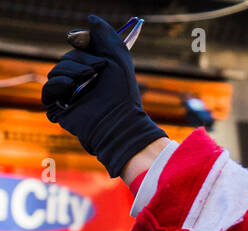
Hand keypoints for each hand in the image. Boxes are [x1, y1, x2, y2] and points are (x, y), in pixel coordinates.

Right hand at [41, 15, 165, 178]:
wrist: (120, 120)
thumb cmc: (123, 93)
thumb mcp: (118, 57)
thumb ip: (106, 35)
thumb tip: (91, 18)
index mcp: (95, 72)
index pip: (78, 50)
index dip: (81, 43)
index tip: (86, 41)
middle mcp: (82, 83)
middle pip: (67, 59)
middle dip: (81, 59)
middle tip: (99, 68)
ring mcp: (71, 96)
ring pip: (56, 72)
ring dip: (72, 71)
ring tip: (88, 78)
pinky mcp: (61, 109)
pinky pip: (49, 90)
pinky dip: (57, 84)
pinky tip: (70, 86)